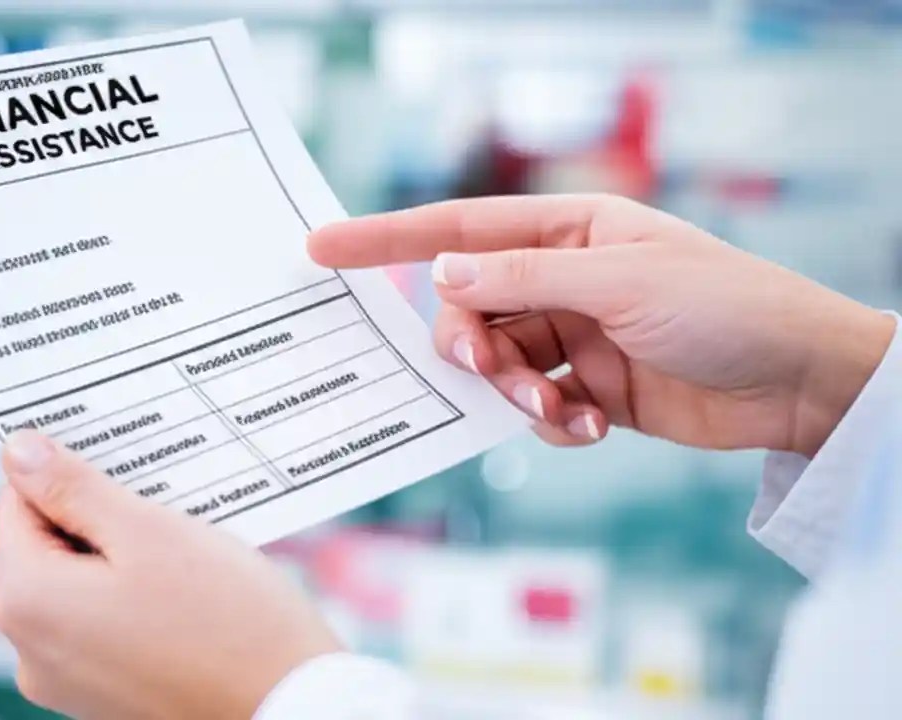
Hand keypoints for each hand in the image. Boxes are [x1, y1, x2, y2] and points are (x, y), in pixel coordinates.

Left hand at [0, 430, 340, 719]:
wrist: (289, 710)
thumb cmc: (229, 621)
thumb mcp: (148, 531)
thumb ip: (73, 488)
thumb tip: (18, 450)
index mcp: (26, 601)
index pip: (18, 503)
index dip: (71, 476)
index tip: (125, 470)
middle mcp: (29, 652)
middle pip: (46, 547)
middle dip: (100, 519)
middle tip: (165, 510)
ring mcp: (65, 682)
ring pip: (78, 586)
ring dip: (122, 558)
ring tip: (184, 557)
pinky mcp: (101, 698)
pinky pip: (101, 625)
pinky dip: (135, 600)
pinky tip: (186, 597)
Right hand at [309, 194, 894, 456]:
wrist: (799, 381)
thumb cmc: (724, 306)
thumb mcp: (619, 282)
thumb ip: (522, 277)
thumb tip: (443, 272)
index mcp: (567, 230)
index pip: (457, 230)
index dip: (385, 238)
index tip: (323, 247)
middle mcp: (561, 279)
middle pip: (468, 308)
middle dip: (471, 345)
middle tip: (493, 369)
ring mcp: (572, 336)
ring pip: (496, 364)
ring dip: (514, 391)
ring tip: (559, 407)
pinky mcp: (587, 389)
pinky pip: (533, 405)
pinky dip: (549, 421)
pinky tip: (590, 426)